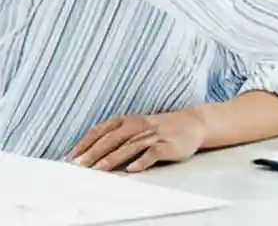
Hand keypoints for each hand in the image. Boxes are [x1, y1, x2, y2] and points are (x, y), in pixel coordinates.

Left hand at [65, 111, 207, 172]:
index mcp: (127, 120)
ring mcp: (153, 135)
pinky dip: (142, 160)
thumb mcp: (136, 126)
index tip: (71, 156)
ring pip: (129, 146)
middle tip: (79, 165)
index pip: (101, 130)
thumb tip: (87, 153)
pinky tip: (132, 169)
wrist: (193, 123)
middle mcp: (138, 125)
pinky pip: (153, 153)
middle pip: (112, 139)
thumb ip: (116, 136)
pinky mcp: (168, 145)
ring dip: (112, 158)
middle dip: (94, 152)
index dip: (85, 143)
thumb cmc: (159, 128)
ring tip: (98, 169)